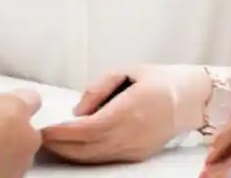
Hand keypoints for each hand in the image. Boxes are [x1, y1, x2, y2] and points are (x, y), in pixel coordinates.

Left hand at [41, 67, 193, 163]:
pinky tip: (72, 150)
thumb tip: (77, 111)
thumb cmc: (159, 80)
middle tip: (39, 139)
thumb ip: (99, 88)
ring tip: (51, 145)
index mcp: (129, 109)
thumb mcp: (128, 71)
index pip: (88, 129)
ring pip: (96, 158)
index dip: (64, 132)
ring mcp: (136, 148)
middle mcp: (132, 133)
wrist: (192, 99)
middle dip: (61, 146)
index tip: (46, 129)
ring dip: (70, 154)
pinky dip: (86, 157)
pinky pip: (106, 159)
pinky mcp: (138, 155)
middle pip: (88, 148)